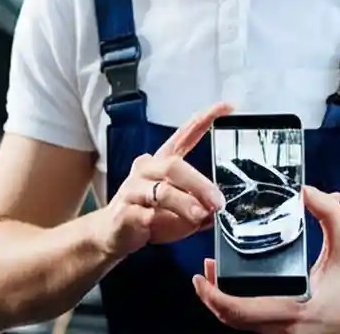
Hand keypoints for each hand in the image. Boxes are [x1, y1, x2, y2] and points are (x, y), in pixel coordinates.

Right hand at [92, 102, 232, 258]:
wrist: (112, 233)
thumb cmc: (148, 213)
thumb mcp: (180, 209)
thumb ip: (199, 206)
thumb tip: (214, 211)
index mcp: (162, 162)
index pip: (184, 135)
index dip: (205, 120)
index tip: (226, 107)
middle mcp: (146, 169)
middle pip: (174, 166)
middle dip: (200, 184)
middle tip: (217, 202)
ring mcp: (133, 189)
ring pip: (162, 191)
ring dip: (185, 203)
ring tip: (200, 215)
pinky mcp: (125, 211)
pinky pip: (147, 215)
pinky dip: (162, 222)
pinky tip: (165, 227)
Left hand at [191, 186, 339, 333]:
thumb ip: (328, 214)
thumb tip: (306, 190)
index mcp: (294, 309)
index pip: (242, 311)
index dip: (214, 296)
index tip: (201, 277)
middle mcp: (284, 328)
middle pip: (233, 321)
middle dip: (210, 298)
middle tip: (201, 273)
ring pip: (240, 326)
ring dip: (221, 304)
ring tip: (212, 277)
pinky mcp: (284, 333)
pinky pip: (252, 325)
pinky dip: (236, 310)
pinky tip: (231, 289)